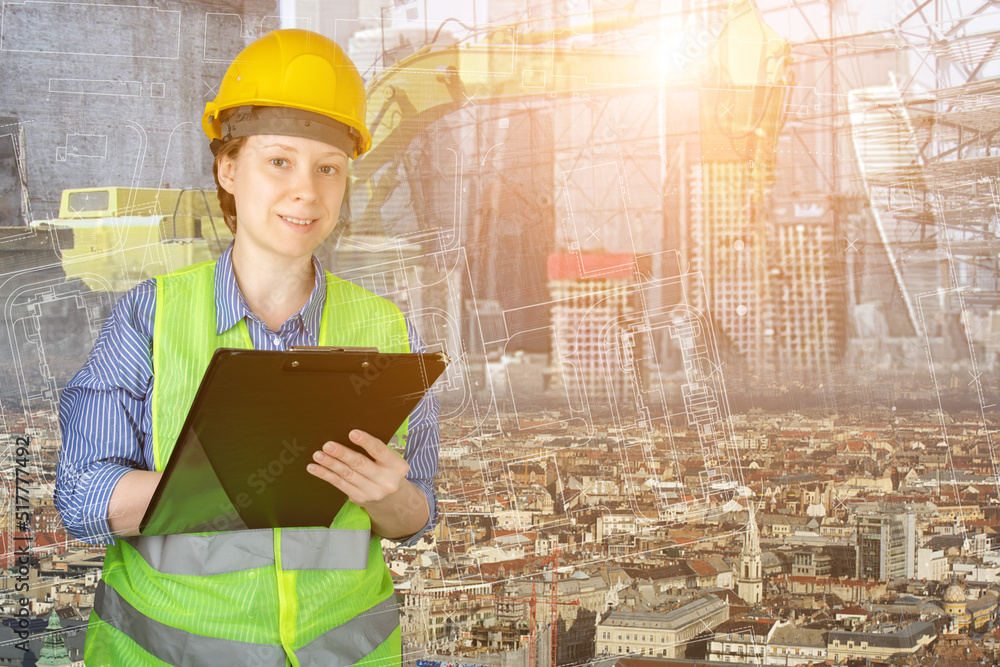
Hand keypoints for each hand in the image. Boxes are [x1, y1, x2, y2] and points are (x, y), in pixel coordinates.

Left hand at [307, 429, 428, 539]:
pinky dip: (326, 475)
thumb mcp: (390, 461)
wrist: (392, 499)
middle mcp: (387, 481)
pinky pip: (340, 484)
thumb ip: (376, 451)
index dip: (366, 442)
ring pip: (347, 475)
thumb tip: (348, 436)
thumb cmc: (387, 471)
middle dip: (342, 454)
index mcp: (398, 466)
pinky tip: (315, 468)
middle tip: (328, 445)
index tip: (352, 433)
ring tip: (318, 455)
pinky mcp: (360, 499)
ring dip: (330, 464)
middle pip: (361, 464)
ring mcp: (373, 492)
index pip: (381, 451)